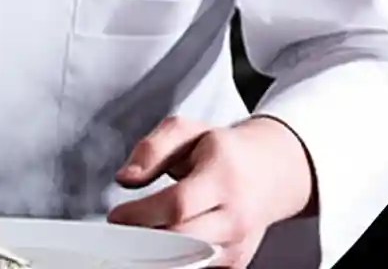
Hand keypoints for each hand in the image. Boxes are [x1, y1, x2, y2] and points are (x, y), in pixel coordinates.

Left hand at [106, 116, 314, 268]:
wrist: (272, 172)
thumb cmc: (223, 151)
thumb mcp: (186, 131)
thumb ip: (151, 149)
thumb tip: (125, 179)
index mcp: (223, 176)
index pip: (178, 205)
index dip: (141, 214)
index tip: (115, 216)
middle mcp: (236, 215)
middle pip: (182, 241)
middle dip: (143, 240)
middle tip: (120, 233)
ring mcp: (238, 244)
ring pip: (189, 262)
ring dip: (155, 256)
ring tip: (135, 241)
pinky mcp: (235, 263)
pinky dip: (172, 261)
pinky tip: (154, 249)